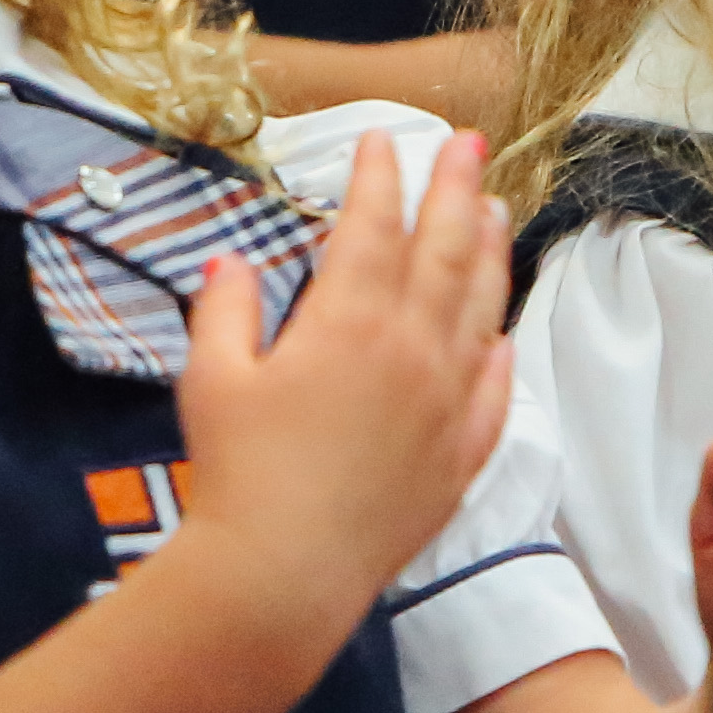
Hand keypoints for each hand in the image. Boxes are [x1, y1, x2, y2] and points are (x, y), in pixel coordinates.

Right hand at [169, 132, 512, 633]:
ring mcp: (447, 403)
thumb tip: (232, 264)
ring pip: (482, 309)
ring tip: (497, 209)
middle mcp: (413, 350)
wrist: (283, 573)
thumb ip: (225, 312)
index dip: (380, 176)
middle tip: (467, 144)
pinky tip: (501, 333)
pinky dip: (500, 352)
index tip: (384, 139)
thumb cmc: (238, 473)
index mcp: (349, 321)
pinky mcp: (461, 454)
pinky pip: (496, 391)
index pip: (374, 226)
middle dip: (456, 188)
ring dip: (491, 252)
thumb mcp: (211, 379)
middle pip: (446, 250)